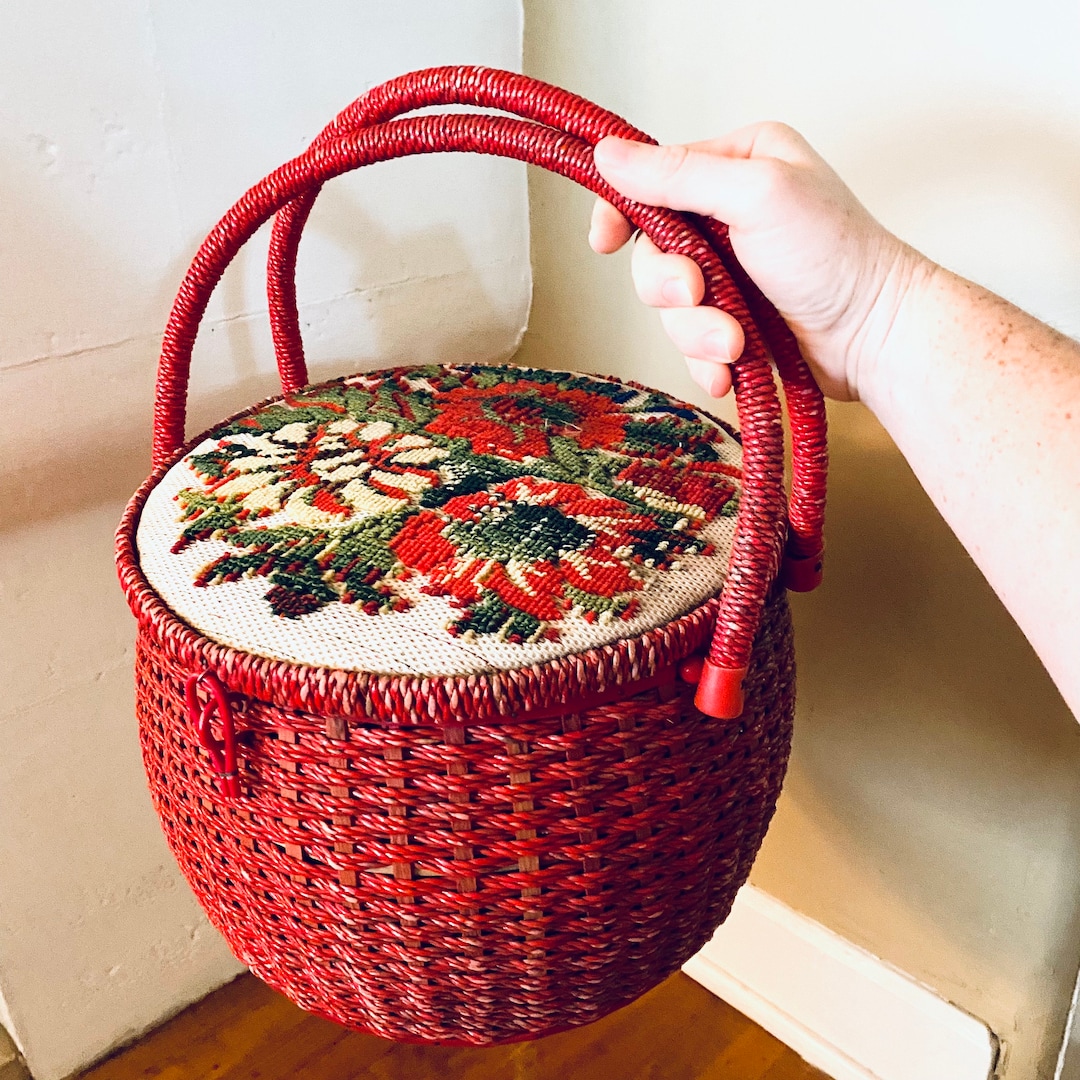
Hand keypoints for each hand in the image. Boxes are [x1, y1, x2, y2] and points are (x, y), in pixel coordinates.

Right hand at [589, 124, 930, 401]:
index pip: (652, 180)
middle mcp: (728, 216)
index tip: (606, 240)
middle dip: (671, 286)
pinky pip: (689, 343)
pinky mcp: (733, 321)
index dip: (621, 211)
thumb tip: (609, 154)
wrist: (877, 337)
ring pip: (668, 306)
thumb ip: (680, 176)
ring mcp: (730, 273)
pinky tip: (731, 368)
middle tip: (699, 294)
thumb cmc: (837, 257)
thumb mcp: (757, 196)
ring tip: (734, 343)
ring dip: (696, 331)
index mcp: (736, 165)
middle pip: (651, 251)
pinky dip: (706, 360)